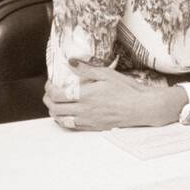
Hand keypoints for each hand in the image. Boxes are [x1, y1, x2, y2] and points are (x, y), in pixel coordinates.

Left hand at [43, 61, 181, 129]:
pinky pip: (72, 126)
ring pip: (61, 119)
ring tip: (55, 104)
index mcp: (86, 94)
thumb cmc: (127, 90)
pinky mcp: (93, 127)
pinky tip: (66, 115)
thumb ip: (86, 69)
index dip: (49, 88)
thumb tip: (71, 62)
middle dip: (48, 100)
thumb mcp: (107, 74)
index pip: (57, 94)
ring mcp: (88, 120)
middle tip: (50, 93)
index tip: (51, 83)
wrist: (141, 107)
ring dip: (54, 111)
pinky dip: (64, 120)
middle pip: (55, 108)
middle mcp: (84, 109)